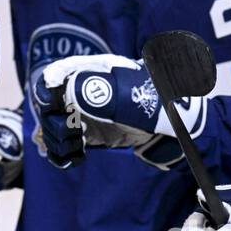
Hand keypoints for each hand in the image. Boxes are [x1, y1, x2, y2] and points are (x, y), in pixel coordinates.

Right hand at [32, 54, 206, 168]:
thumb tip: (67, 93)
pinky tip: (70, 158)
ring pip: (56, 123)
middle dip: (53, 119)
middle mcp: (89, 91)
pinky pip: (67, 142)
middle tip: (68, 133)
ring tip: (71, 149)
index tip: (50, 100)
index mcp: (98, 71)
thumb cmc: (160, 105)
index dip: (50, 84)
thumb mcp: (130, 95)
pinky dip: (62, 151)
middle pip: (53, 101)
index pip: (62, 71)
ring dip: (56, 138)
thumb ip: (99, 92)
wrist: (180, 130)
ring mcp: (90, 114)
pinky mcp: (93, 135)